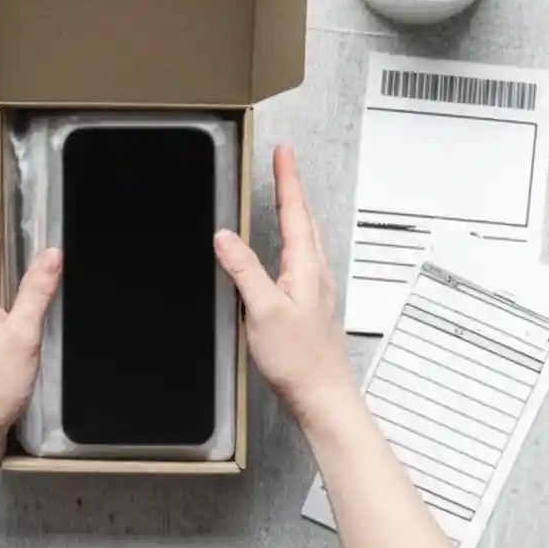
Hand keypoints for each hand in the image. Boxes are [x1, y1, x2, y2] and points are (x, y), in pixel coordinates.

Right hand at [213, 145, 354, 426]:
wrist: (323, 395)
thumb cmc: (298, 359)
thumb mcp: (262, 310)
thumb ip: (244, 270)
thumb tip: (225, 236)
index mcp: (305, 267)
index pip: (295, 212)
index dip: (288, 179)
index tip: (283, 152)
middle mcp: (315, 273)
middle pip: (305, 220)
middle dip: (293, 189)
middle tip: (283, 165)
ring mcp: (316, 289)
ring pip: (306, 239)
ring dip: (296, 213)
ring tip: (286, 196)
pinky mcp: (311, 305)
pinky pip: (302, 260)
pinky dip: (293, 240)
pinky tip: (285, 252)